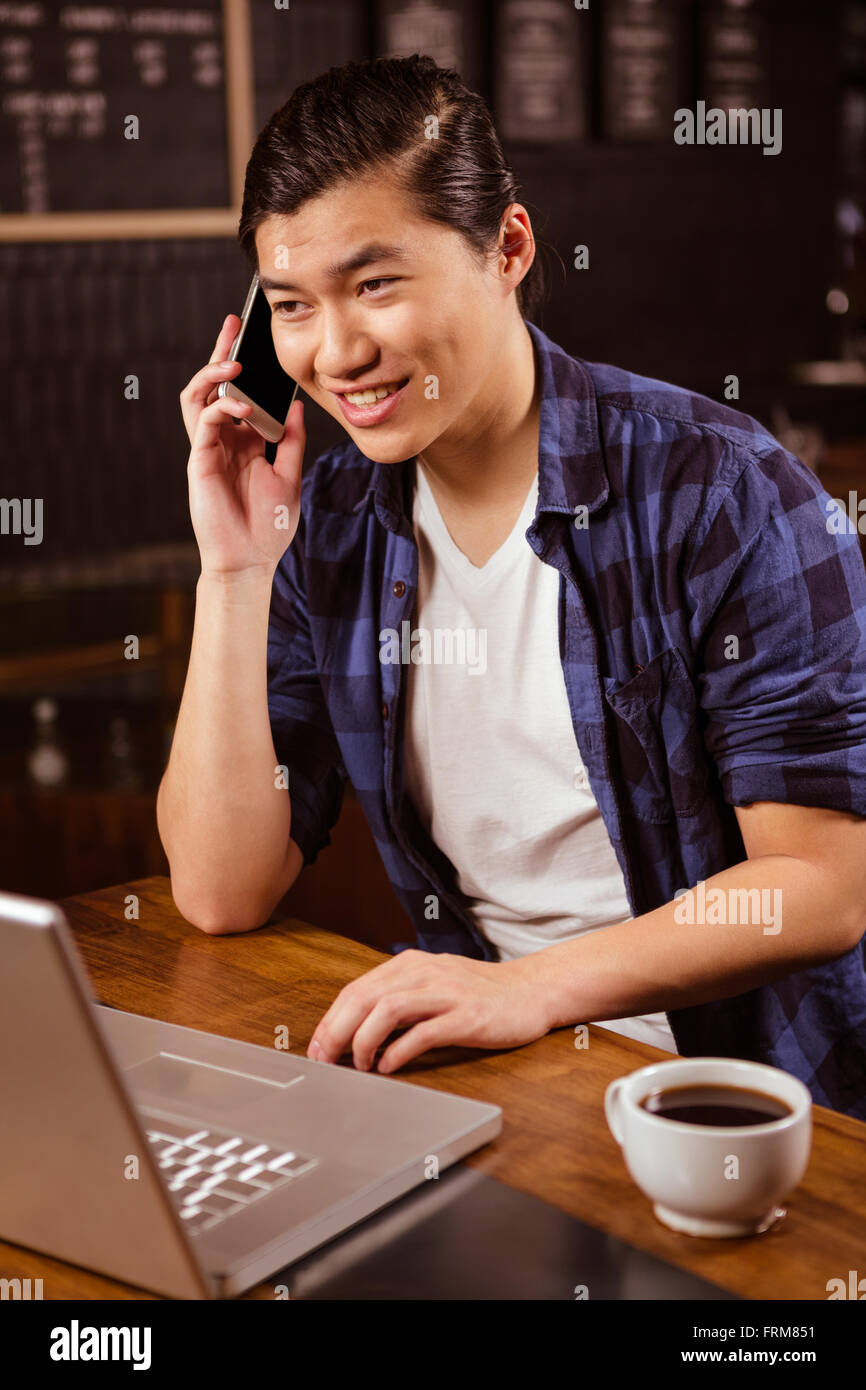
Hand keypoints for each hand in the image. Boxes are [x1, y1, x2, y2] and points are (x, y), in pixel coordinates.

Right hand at [180, 312, 305, 575]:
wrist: (251, 561)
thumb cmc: (269, 526)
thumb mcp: (290, 476)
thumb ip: (292, 441)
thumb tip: (297, 406)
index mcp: (244, 442)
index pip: (239, 394)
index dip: (242, 366)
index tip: (254, 338)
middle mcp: (223, 440)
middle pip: (214, 385)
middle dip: (220, 352)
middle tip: (231, 323)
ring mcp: (209, 449)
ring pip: (198, 396)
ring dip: (212, 374)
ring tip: (233, 360)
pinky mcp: (200, 461)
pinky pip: (203, 422)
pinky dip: (220, 407)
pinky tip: (241, 406)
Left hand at [305, 948, 555, 1073]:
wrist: (531, 991)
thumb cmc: (479, 993)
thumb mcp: (433, 984)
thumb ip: (399, 999)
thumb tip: (355, 1030)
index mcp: (411, 964)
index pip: (356, 990)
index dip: (330, 1020)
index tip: (317, 1049)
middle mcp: (424, 972)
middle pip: (364, 998)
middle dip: (335, 1032)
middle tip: (324, 1061)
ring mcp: (446, 993)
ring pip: (387, 1010)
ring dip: (364, 1041)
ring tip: (358, 1066)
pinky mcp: (467, 1016)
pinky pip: (423, 1033)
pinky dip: (398, 1052)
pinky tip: (389, 1067)